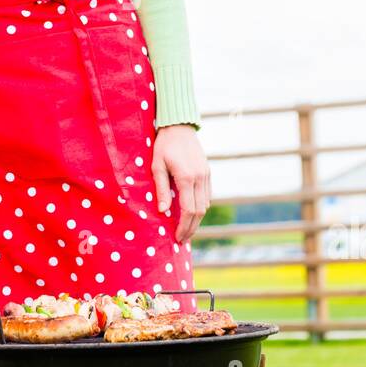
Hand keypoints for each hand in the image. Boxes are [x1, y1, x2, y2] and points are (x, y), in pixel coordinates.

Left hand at [152, 124, 211, 244]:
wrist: (180, 127)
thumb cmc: (164, 146)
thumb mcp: (157, 166)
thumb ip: (161, 189)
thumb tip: (163, 211)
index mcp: (187, 177)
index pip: (189, 210)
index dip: (184, 226)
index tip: (177, 237)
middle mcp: (200, 178)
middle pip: (200, 211)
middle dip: (191, 228)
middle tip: (182, 239)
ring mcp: (206, 175)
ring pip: (206, 204)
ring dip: (197, 220)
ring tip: (187, 230)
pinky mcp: (208, 172)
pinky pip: (207, 195)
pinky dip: (201, 208)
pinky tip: (193, 214)